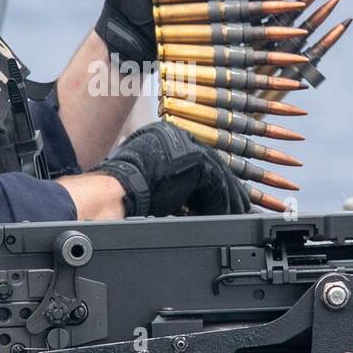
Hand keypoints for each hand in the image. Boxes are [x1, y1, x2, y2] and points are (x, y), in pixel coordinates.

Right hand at [92, 121, 251, 217]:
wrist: (114, 191)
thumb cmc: (122, 189)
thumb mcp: (150, 180)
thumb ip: (168, 182)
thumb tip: (182, 199)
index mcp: (164, 136)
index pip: (196, 160)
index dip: (209, 181)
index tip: (219, 195)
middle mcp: (178, 136)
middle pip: (211, 165)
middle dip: (226, 189)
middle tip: (238, 205)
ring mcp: (187, 145)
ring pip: (217, 175)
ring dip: (228, 198)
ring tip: (236, 214)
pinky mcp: (195, 160)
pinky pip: (216, 185)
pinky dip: (221, 203)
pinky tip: (226, 216)